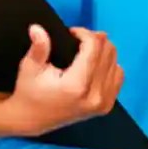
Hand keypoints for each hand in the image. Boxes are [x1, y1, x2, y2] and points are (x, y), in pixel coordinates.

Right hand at [9, 25, 124, 136]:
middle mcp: (94, 95)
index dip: (84, 33)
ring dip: (102, 51)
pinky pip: (118, 75)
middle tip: (78, 40)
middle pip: (108, 51)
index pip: (94, 47)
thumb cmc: (29, 92)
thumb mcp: (29, 68)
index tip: (71, 33)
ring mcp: (103, 102)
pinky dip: (109, 65)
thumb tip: (37, 28)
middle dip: (94, 39)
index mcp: (76, 85)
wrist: (32, 120)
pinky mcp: (106, 106)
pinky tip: (94, 65)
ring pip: (115, 61)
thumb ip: (39, 47)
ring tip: (85, 52)